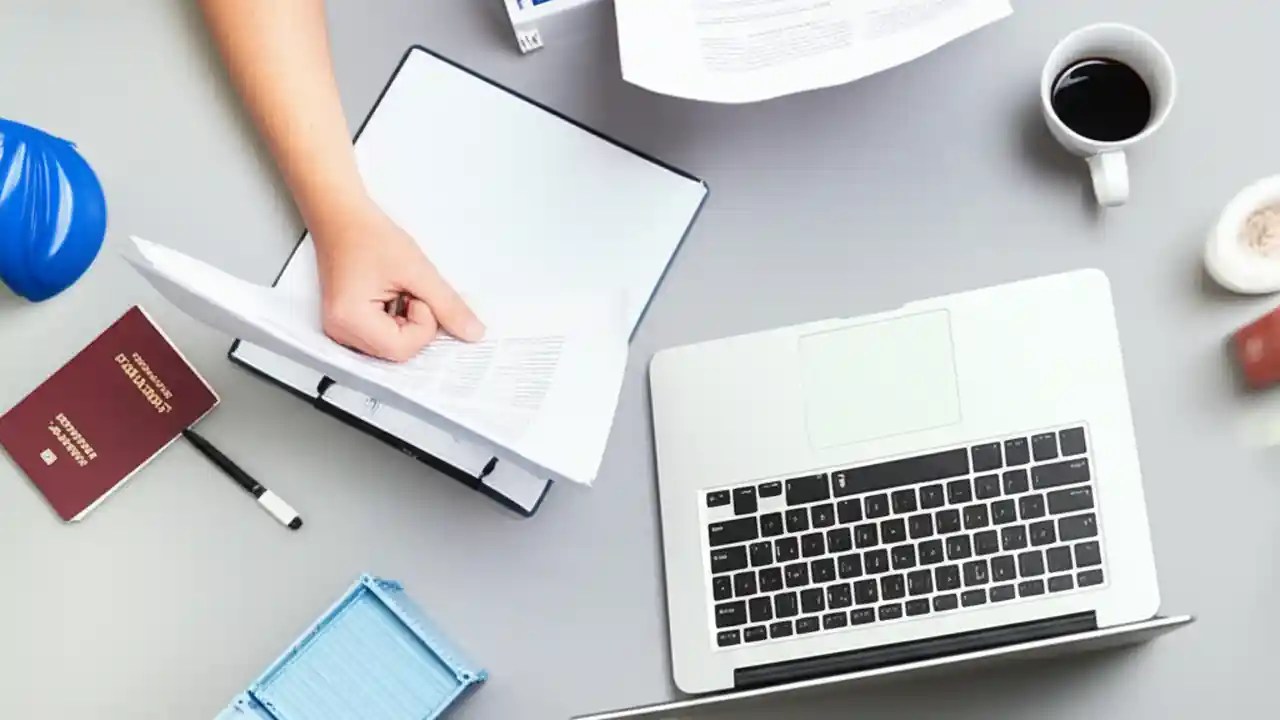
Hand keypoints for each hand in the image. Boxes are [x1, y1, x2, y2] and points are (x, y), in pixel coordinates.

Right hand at [312, 198, 483, 361]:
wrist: (340, 216)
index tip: (418, 294)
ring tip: (395, 289)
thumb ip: (448, 305)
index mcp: (350, 320)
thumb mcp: (417, 269)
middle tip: (408, 290)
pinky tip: (389, 294)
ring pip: (392, 345)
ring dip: (406, 321)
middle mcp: (340, 332)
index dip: (423, 324)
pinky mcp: (347, 324)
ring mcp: (341, 329)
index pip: (402, 348)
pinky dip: (395, 319)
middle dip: (415, 323)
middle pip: (397, 350)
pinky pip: (382, 336)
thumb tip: (473, 333)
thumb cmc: (368, 235)